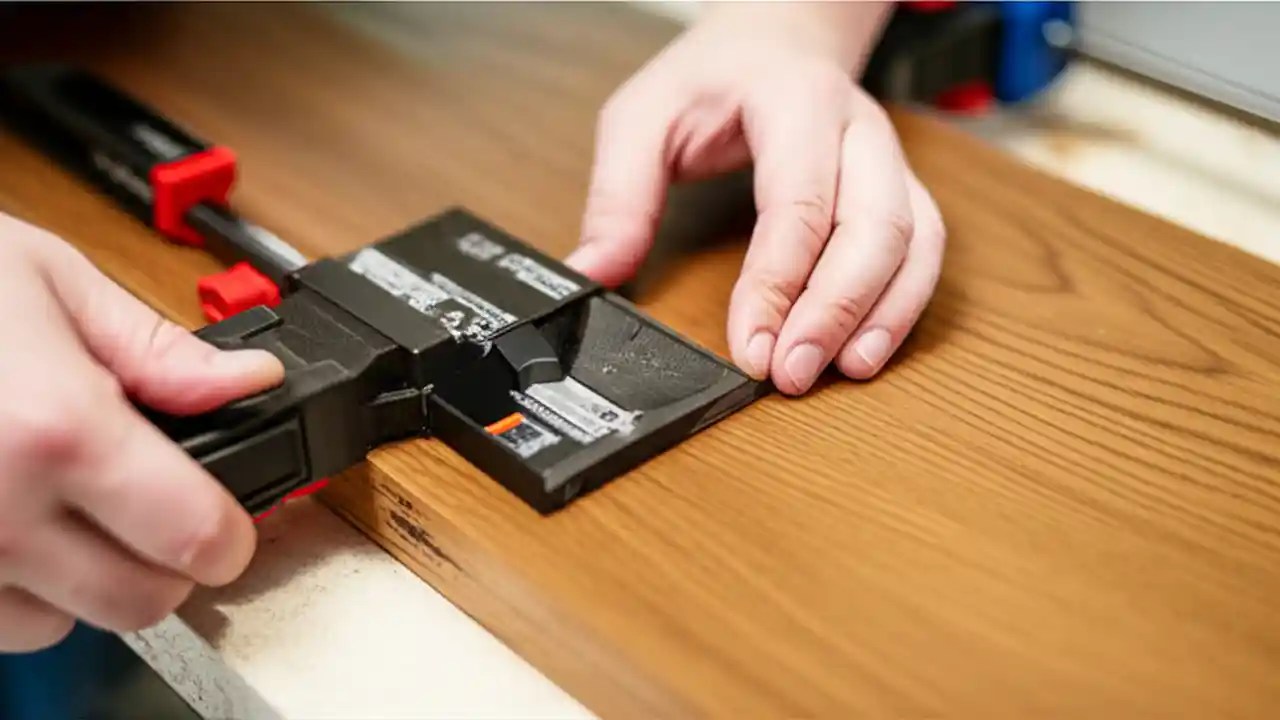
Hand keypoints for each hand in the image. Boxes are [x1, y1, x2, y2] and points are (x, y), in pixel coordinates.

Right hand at [0, 213, 282, 651]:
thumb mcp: (45, 278)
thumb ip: (156, 349)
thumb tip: (246, 383)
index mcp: (54, 431)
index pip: (195, 539)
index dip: (228, 533)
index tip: (227, 521)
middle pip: (140, 603)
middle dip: (165, 563)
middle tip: (154, 511)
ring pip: (61, 624)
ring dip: (80, 579)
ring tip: (57, 500)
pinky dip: (10, 589)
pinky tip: (1, 519)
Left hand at [567, 2, 945, 394]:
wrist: (778, 39)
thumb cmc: (715, 77)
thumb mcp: (643, 116)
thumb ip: (618, 194)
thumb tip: (593, 272)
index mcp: (795, 100)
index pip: (798, 200)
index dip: (777, 282)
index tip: (751, 345)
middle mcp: (857, 129)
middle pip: (873, 226)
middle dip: (834, 310)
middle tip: (790, 373)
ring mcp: (888, 160)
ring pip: (912, 242)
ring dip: (880, 315)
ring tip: (841, 372)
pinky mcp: (901, 191)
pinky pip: (924, 252)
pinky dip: (903, 306)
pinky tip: (868, 351)